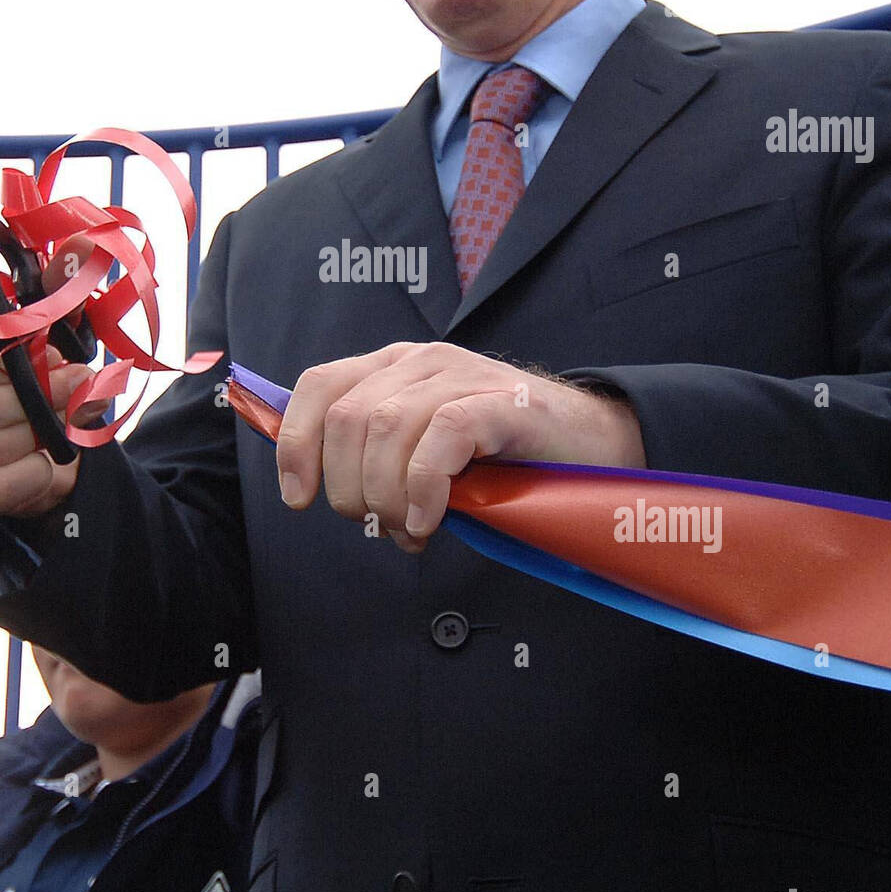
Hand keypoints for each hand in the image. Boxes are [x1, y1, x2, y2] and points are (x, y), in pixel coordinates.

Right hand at [0, 238, 108, 515]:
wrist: (50, 433)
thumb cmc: (37, 371)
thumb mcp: (48, 328)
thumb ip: (57, 291)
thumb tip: (82, 249)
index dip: (0, 365)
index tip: (52, 355)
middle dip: (34, 398)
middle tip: (77, 382)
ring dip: (41, 431)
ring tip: (73, 413)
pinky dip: (30, 474)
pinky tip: (53, 459)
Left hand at [275, 342, 644, 552]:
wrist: (594, 443)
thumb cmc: (504, 456)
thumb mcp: (428, 453)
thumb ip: (383, 463)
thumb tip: (340, 503)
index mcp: (395, 367)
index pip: (319, 387)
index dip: (296, 444)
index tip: (300, 498)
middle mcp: (422, 362)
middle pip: (348, 420)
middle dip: (350, 488)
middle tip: (381, 526)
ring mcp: (462, 376)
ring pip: (386, 429)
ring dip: (387, 496)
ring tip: (412, 529)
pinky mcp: (500, 402)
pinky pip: (441, 439)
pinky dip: (424, 487)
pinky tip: (432, 520)